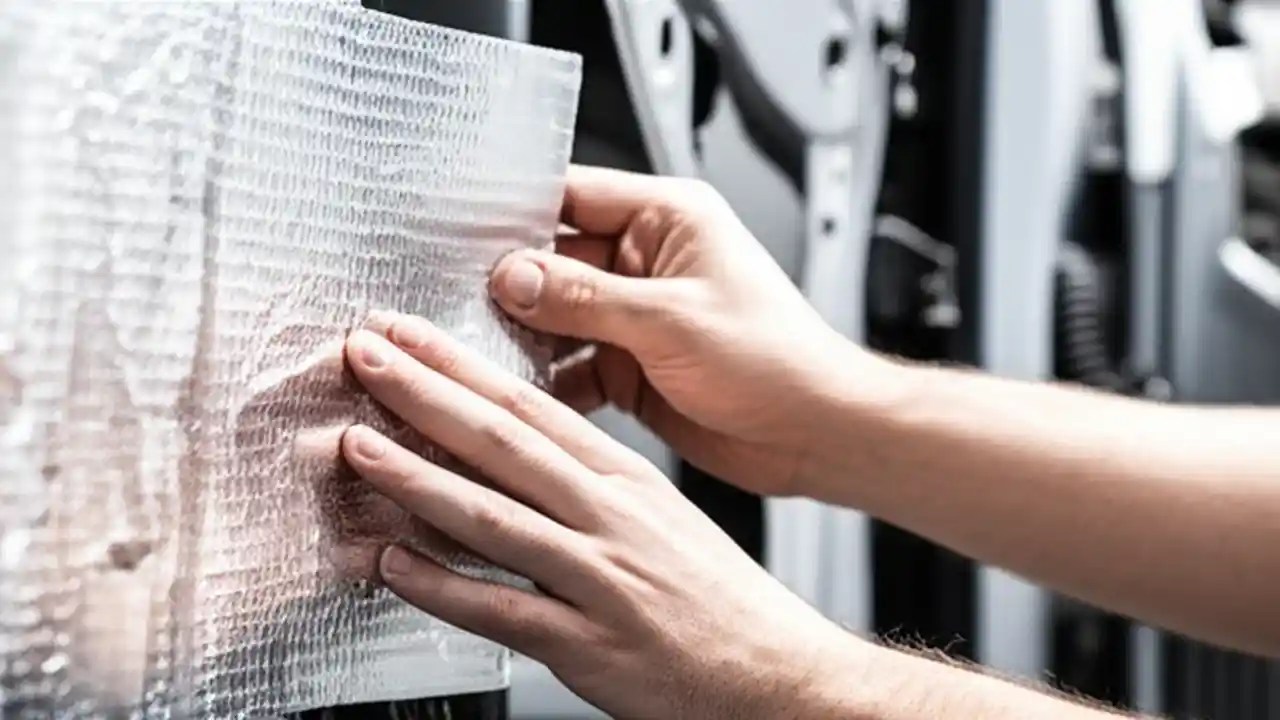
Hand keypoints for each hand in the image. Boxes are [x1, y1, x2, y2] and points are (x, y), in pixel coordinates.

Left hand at [339, 313, 860, 718]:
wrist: (777, 673)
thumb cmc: (717, 598)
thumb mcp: (659, 517)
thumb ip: (587, 487)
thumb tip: (513, 461)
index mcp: (625, 479)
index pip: (531, 407)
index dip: (462, 367)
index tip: (411, 336)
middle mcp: (609, 518)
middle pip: (504, 444)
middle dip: (426, 395)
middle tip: (366, 357)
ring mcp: (598, 578)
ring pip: (494, 517)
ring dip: (417, 478)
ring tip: (360, 447)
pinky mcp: (587, 644)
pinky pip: (501, 609)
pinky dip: (441, 587)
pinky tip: (394, 566)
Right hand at [488, 165, 870, 495]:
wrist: (817, 433)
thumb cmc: (777, 359)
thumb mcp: (671, 319)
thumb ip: (584, 298)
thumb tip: (513, 276)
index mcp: (667, 220)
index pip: (573, 196)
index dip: (517, 212)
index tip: (461, 231)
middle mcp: (646, 262)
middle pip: (554, 260)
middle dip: (508, 285)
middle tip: (452, 302)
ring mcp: (635, 318)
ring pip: (556, 318)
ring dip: (522, 337)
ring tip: (471, 349)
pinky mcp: (631, 368)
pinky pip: (571, 366)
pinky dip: (546, 381)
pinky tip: (512, 394)